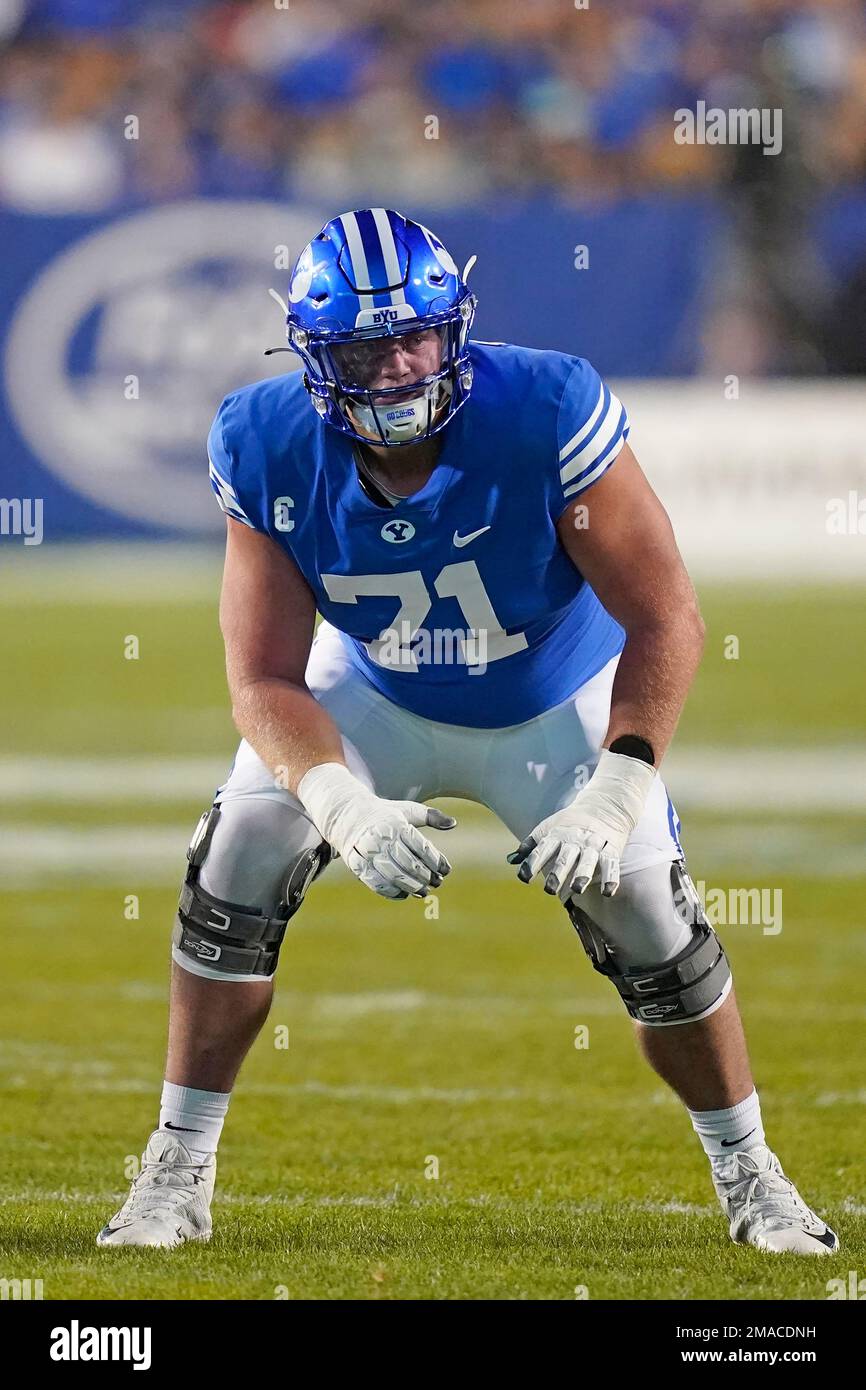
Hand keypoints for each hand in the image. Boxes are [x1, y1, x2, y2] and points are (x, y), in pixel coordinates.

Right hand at [297, 762, 455, 899]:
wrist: (347, 816)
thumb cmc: (384, 814)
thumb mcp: (407, 810)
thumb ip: (431, 816)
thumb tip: (453, 824)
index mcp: (396, 824)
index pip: (422, 847)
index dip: (436, 861)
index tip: (446, 870)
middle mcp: (381, 838)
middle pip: (409, 864)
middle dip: (426, 877)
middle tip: (437, 883)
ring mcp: (367, 853)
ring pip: (393, 876)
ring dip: (411, 887)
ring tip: (424, 892)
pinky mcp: (356, 865)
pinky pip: (375, 883)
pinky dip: (391, 892)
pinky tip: (403, 895)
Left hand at [507, 749, 655, 900]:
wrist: (605, 805)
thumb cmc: (571, 821)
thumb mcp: (548, 827)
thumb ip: (530, 845)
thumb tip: (510, 861)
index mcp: (557, 834)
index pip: (542, 850)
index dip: (532, 863)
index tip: (524, 878)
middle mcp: (575, 840)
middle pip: (565, 857)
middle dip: (558, 873)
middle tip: (550, 889)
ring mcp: (593, 844)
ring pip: (588, 861)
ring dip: (582, 874)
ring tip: (578, 888)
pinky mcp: (612, 849)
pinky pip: (611, 864)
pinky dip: (610, 878)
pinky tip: (608, 891)